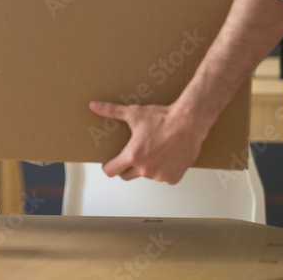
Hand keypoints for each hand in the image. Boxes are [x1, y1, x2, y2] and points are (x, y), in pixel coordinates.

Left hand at [89, 100, 207, 183]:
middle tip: (131, 155)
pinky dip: (163, 170)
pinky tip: (166, 156)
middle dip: (126, 167)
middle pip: (126, 176)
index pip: (111, 171)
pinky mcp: (174, 177)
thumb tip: (93, 105)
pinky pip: (163, 177)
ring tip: (152, 151)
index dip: (108, 166)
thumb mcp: (133, 113)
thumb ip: (111, 111)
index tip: (109, 162)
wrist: (189, 121)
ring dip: (147, 168)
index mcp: (132, 156)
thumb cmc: (161, 118)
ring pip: (147, 176)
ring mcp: (160, 175)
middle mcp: (145, 170)